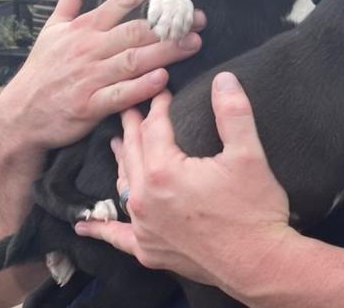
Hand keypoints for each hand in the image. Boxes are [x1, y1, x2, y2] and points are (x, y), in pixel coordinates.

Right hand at [0, 0, 205, 152]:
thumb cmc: (41, 71)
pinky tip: (163, 79)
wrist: (19, 115)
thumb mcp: (50, 30)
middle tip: (198, 18)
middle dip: (170, 22)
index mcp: (83, 28)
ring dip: (166, 50)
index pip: (123, 1)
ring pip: (134, 59)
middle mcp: (89, 49)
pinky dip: (141, 87)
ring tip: (194, 43)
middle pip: (136, 30)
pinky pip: (120, 94)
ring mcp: (90, 77)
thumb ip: (70, 0)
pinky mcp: (90, 106)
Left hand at [75, 72, 293, 291]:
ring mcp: (144, 227)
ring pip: (124, 185)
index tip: (163, 91)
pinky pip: (118, 236)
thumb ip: (233, 113)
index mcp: (164, 171)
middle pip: (133, 153)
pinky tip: (85, 225)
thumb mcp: (249, 154)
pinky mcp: (149, 250)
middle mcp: (145, 199)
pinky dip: (101, 228)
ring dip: (121, 162)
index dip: (159, 106)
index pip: (154, 128)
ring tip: (116, 145)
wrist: (259, 263)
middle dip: (133, 128)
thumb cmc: (254, 209)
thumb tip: (224, 78)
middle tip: (130, 108)